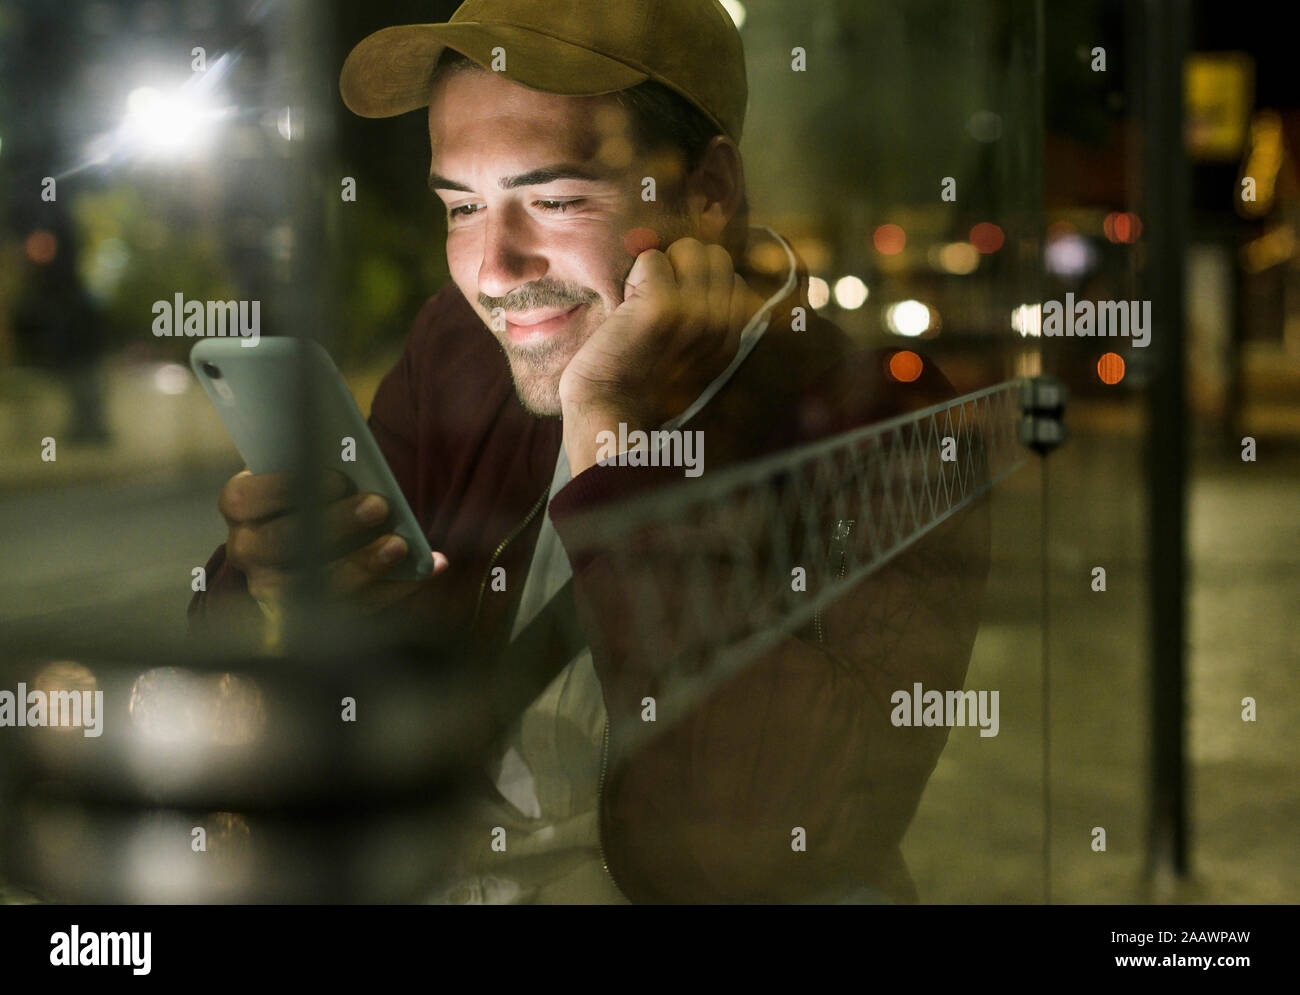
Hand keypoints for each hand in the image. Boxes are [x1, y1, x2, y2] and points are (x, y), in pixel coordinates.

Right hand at [218, 469, 448, 617]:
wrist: (302, 541)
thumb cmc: (308, 495)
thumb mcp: (303, 473)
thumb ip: (320, 466)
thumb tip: (360, 461)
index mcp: (241, 508)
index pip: (246, 499)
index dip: (289, 488)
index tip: (338, 479)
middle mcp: (248, 552)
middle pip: (284, 543)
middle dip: (336, 524)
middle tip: (378, 506)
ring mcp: (274, 589)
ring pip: (315, 585)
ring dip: (363, 564)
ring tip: (399, 545)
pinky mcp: (309, 617)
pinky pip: (354, 608)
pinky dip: (395, 589)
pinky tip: (425, 569)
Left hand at [558, 236, 762, 476]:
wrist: (610, 409)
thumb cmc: (640, 384)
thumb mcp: (692, 359)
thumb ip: (706, 323)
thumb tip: (698, 277)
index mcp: (731, 339)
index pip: (733, 278)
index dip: (700, 281)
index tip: (675, 305)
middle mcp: (719, 324)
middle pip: (716, 256)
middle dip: (685, 265)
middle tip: (656, 297)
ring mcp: (694, 313)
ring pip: (689, 248)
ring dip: (661, 265)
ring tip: (642, 298)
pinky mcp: (662, 305)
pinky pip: (651, 258)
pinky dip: (634, 274)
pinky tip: (626, 305)